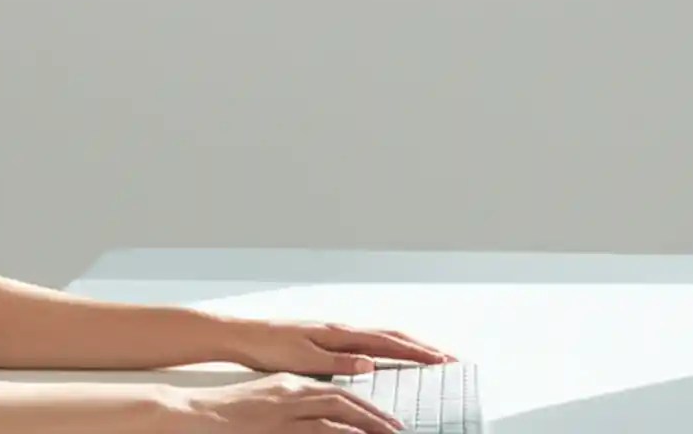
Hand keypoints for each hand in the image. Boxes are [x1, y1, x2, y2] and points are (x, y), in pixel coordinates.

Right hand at [183, 370, 405, 433]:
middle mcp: (291, 392)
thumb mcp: (264, 403)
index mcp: (289, 385)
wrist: (196, 414)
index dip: (365, 405)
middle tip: (397, 428)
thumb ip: (292, 408)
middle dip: (375, 415)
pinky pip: (319, 431)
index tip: (385, 419)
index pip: (337, 392)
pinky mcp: (278, 427)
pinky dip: (343, 433)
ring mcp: (285, 410)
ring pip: (338, 413)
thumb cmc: (228, 414)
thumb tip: (319, 421)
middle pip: (344, 400)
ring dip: (368, 425)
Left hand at [230, 319, 456, 376]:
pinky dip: (386, 348)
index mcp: (339, 333)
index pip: (388, 341)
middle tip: (450, 360)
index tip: (444, 361)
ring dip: (407, 346)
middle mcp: (340, 329)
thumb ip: (338, 362)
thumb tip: (372, 363)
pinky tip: (387, 356)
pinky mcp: (325, 338)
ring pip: (380, 336)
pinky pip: (366, 342)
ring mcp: (334, 331)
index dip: (418, 352)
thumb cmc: (269, 346)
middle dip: (422, 347)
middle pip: (391, 335)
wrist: (242, 334)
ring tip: (429, 357)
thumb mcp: (304, 359)